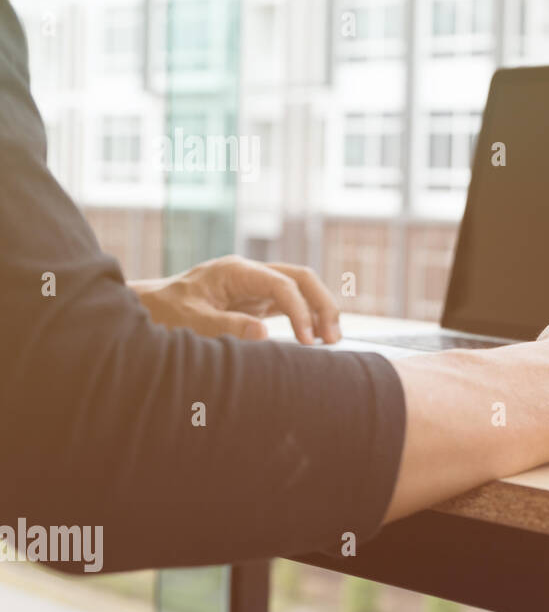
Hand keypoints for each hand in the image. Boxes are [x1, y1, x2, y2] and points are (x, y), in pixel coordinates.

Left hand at [129, 255, 340, 344]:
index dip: (300, 311)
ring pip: (302, 289)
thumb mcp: (191, 321)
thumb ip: (226, 326)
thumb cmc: (166, 312)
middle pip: (302, 278)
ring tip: (332, 340)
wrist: (150, 308)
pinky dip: (307, 318)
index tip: (307, 340)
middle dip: (323, 304)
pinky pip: (292, 304)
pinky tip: (316, 338)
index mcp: (236, 270)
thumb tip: (264, 334)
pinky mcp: (258, 301)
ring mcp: (256, 286)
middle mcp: (251, 273)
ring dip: (320, 310)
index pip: (282, 284)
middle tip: (334, 337)